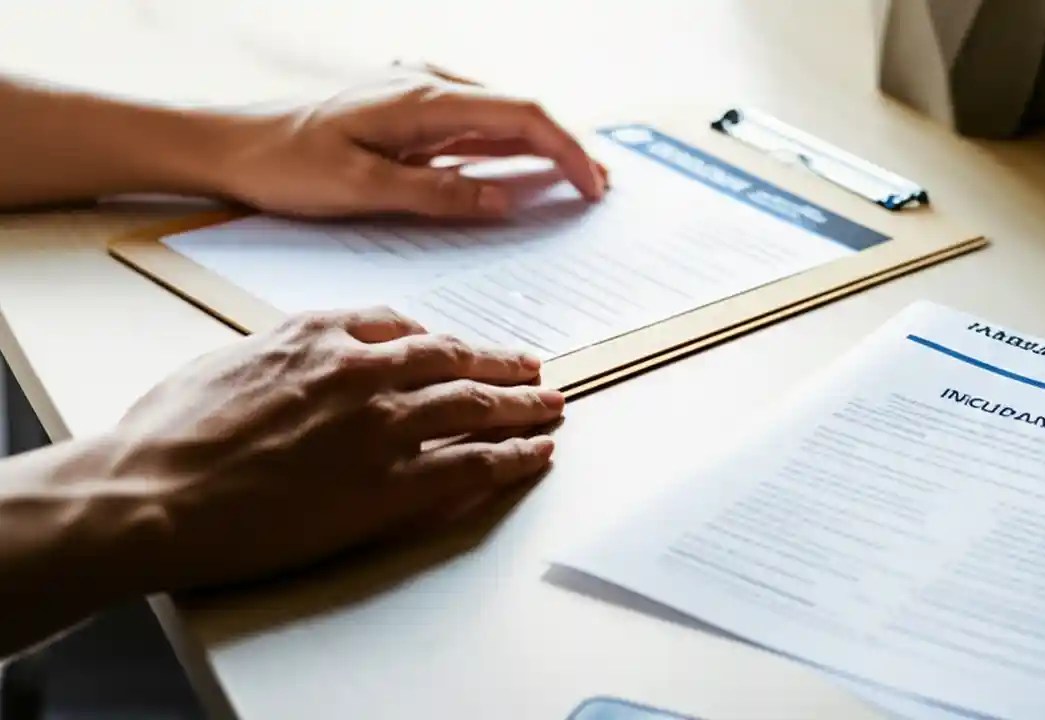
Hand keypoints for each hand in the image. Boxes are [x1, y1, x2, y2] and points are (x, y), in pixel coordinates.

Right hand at [104, 306, 564, 590]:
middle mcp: (365, 371)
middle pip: (455, 358)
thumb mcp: (225, 363)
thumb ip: (280, 354)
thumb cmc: (169, 434)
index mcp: (322, 335)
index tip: (460, 345)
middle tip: (532, 367)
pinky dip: (516, 455)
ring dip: (523, 405)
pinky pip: (476, 463)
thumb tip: (299, 361)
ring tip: (551, 405)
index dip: (442, 338)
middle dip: (500, 362)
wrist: (153, 493)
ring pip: (477, 404)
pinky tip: (537, 453)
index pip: (403, 327)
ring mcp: (385, 426)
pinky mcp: (395, 485)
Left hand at [218, 68, 607, 218]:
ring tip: (575, 180)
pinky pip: (472, 123)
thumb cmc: (287, 165)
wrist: (232, 143)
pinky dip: (506, 144)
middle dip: (567, 147)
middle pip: (519, 108)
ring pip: (499, 114)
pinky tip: (518, 168)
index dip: (568, 148)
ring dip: (540, 145)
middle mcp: (427, 85)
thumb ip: (438, 193)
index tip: (594, 186)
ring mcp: (417, 94)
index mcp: (423, 99)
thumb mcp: (362, 188)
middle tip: (599, 189)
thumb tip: (505, 198)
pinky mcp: (406, 110)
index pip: (521, 113)